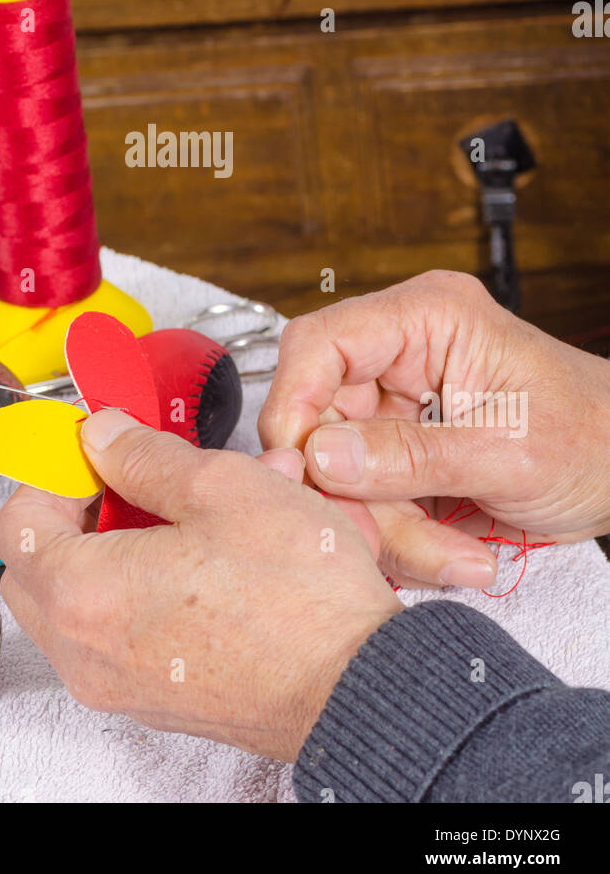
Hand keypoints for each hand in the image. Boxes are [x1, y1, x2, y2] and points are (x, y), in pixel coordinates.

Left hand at [0, 410, 399, 761]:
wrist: (357, 687)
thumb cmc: (298, 600)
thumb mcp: (220, 488)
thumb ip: (144, 456)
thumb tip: (104, 437)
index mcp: (84, 591)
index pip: (18, 518)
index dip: (54, 470)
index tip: (94, 449)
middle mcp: (85, 650)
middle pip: (35, 565)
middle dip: (73, 511)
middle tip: (124, 478)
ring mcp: (116, 684)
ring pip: (77, 600)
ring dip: (113, 547)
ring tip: (186, 512)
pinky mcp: (155, 699)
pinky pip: (117, 633)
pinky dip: (141, 589)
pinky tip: (206, 556)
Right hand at [259, 271, 609, 588]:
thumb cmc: (595, 437)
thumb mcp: (507, 452)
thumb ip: (410, 456)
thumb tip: (320, 456)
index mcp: (428, 318)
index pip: (320, 342)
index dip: (294, 402)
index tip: (297, 465)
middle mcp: (403, 353)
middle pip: (321, 418)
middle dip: (353, 490)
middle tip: (386, 535)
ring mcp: (398, 403)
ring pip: (340, 471)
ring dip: (388, 525)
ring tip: (455, 555)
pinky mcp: (401, 449)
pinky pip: (370, 498)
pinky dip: (403, 535)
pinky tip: (456, 551)